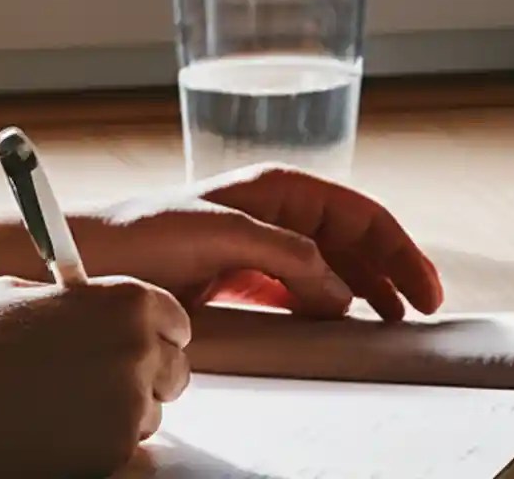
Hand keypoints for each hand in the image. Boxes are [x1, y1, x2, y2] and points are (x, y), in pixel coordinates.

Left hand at [0, 163, 443, 321]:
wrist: (89, 256)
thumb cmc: (145, 230)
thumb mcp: (222, 232)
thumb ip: (287, 254)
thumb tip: (339, 291)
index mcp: (282, 188)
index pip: (362, 217)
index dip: (399, 251)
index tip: (424, 289)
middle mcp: (282, 213)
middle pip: (356, 243)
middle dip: (392, 274)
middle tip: (421, 313)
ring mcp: (267, 246)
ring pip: (335, 269)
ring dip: (366, 293)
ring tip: (390, 323)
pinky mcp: (248, 279)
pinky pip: (304, 292)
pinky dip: (329, 309)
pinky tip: (342, 326)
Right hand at [0, 275, 189, 477]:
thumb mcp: (25, 295)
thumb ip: (79, 301)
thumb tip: (97, 304)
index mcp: (126, 302)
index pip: (176, 322)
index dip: (157, 335)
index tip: (145, 346)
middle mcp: (138, 348)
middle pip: (175, 370)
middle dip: (147, 378)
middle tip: (105, 385)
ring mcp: (129, 402)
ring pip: (152, 414)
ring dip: (123, 415)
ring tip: (64, 410)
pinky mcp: (113, 451)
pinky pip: (131, 451)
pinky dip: (104, 448)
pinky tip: (61, 436)